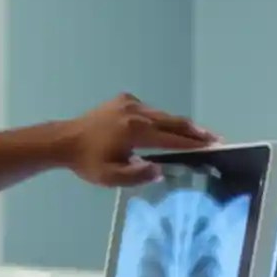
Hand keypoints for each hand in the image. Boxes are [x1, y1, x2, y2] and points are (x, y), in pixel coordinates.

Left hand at [62, 93, 218, 186]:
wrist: (63, 141)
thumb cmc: (87, 162)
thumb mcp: (112, 177)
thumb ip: (138, 175)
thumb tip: (160, 170)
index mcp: (136, 131)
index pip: (173, 138)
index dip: (194, 143)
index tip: (214, 146)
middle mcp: (136, 112)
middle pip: (173, 121)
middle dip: (194, 131)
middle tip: (214, 138)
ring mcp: (129, 103)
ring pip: (161, 114)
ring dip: (177, 124)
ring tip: (194, 134)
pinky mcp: (122, 99)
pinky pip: (147, 109)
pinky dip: (158, 118)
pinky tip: (162, 128)